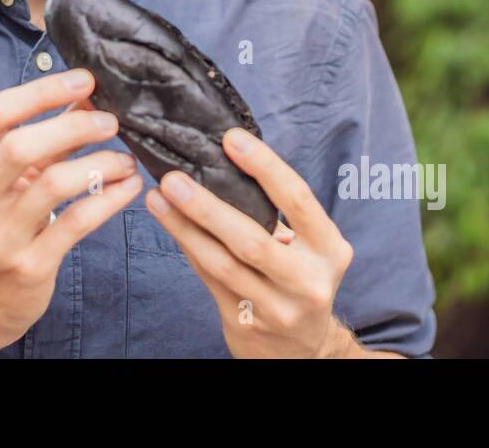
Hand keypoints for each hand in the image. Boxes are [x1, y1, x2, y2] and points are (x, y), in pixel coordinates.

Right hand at [0, 69, 142, 355]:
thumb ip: (36, 144)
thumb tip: (83, 100)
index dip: (42, 91)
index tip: (84, 80)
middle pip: (21, 145)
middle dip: (73, 125)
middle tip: (109, 120)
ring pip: (54, 184)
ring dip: (99, 163)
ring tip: (124, 158)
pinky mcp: (29, 266)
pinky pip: (76, 222)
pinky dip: (109, 199)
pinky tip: (128, 187)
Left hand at [145, 128, 363, 358]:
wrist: (303, 349)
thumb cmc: (300, 278)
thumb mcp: (310, 247)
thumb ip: (278, 214)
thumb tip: (224, 163)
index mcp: (330, 249)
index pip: (298, 199)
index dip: (265, 167)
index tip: (231, 139)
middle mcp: (308, 281)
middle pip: (252, 239)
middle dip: (208, 207)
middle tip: (173, 178)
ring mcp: (277, 307)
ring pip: (222, 264)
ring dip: (185, 228)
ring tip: (158, 198)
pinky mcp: (246, 323)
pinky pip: (210, 278)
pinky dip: (188, 248)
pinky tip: (170, 224)